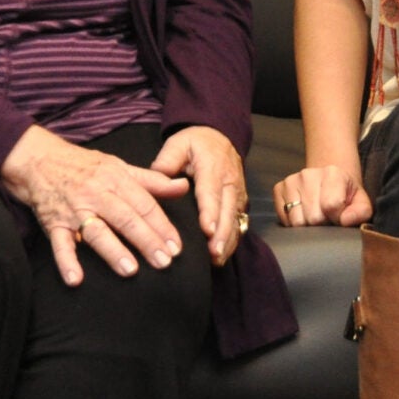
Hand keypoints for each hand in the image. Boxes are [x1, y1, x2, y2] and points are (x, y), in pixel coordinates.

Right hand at [1, 125, 189, 286]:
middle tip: (164, 262)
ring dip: (112, 250)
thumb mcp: (119, 167)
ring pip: (96, 231)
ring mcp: (74, 209)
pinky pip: (60, 244)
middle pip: (125, 218)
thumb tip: (184, 186)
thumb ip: (152, 181)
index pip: (144, 204)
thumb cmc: (84, 166)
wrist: (38, 158)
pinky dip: (66, 262)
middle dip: (146, 240)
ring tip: (130, 270)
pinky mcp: (53, 223)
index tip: (177, 247)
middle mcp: (96, 194)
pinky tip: (76, 280)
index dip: (162, 226)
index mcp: (115, 179)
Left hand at [152, 124, 248, 265]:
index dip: (210, 212)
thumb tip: (159, 177)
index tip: (206, 229)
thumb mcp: (179, 143)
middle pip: (227, 211)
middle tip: (212, 253)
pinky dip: (231, 241)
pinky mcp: (239, 204)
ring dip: (227, 241)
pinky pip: (238, 224)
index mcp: (213, 168)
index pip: (211, 192)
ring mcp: (237, 195)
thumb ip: (168, 159)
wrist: (220, 138)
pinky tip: (221, 256)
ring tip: (217, 259)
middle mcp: (229, 183)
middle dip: (221, 234)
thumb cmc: (197, 143)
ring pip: (235, 221)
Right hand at [271, 159, 370, 228]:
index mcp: (332, 173)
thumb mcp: (361, 203)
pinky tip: (303, 214)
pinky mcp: (279, 188)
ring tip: (316, 215)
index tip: (340, 216)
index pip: (331, 206)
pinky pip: (284, 218)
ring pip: (297, 221)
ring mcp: (291, 180)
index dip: (337, 219)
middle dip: (322, 224)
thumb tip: (345, 220)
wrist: (330, 180)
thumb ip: (360, 212)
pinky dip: (294, 222)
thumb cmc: (346, 196)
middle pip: (313, 217)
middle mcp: (308, 173)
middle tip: (328, 218)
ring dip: (308, 225)